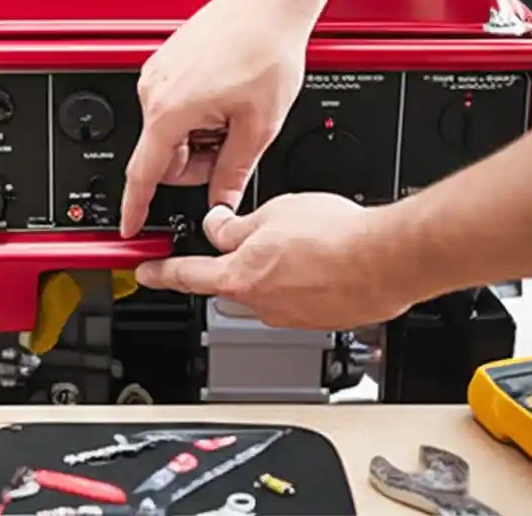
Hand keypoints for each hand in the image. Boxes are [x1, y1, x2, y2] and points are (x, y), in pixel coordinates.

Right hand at [119, 0, 312, 236]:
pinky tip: (225, 98)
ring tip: (233, 114)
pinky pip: (172, 107)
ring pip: (169, 132)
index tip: (130, 227)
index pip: (143, 174)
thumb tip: (221, 204)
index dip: (136, 207)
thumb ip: (233, 173)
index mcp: (170, 111)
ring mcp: (157, 74)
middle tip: (232, 145)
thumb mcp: (258, 125)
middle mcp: (153, 91)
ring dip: (198, 136)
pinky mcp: (165, 64)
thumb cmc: (265, 48)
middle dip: (195, 163)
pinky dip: (196, 115)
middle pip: (162, 156)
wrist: (268, 3)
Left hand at [134, 195, 421, 329]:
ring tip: (300, 242)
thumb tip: (218, 226)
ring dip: (273, 270)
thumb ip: (236, 225)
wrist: (386, 260)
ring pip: (266, 290)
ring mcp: (291, 316)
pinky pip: (298, 297)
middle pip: (229, 283)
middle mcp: (260, 304)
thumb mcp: (272, 212)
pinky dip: (303, 279)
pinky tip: (321, 258)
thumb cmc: (335, 237)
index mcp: (238, 277)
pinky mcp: (319, 319)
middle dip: (233, 263)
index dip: (160, 272)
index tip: (145, 273)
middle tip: (252, 238)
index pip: (186, 275)